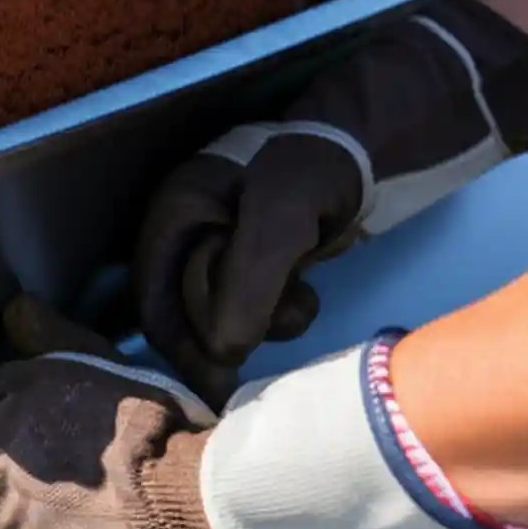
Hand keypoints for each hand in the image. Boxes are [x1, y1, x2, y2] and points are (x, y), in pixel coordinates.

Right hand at [132, 0, 527, 404]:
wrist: (375, 144)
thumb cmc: (316, 170)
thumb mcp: (278, 222)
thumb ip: (244, 286)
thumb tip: (223, 352)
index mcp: (172, 214)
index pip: (152, 299)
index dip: (177, 347)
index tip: (213, 384)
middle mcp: (187, 233)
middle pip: (186, 312)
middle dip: (228, 329)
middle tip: (268, 341)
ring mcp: (222, 246)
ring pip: (222, 315)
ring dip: (261, 321)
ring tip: (301, 301)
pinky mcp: (256, 259)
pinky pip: (252, 305)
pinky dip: (278, 311)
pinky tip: (307, 292)